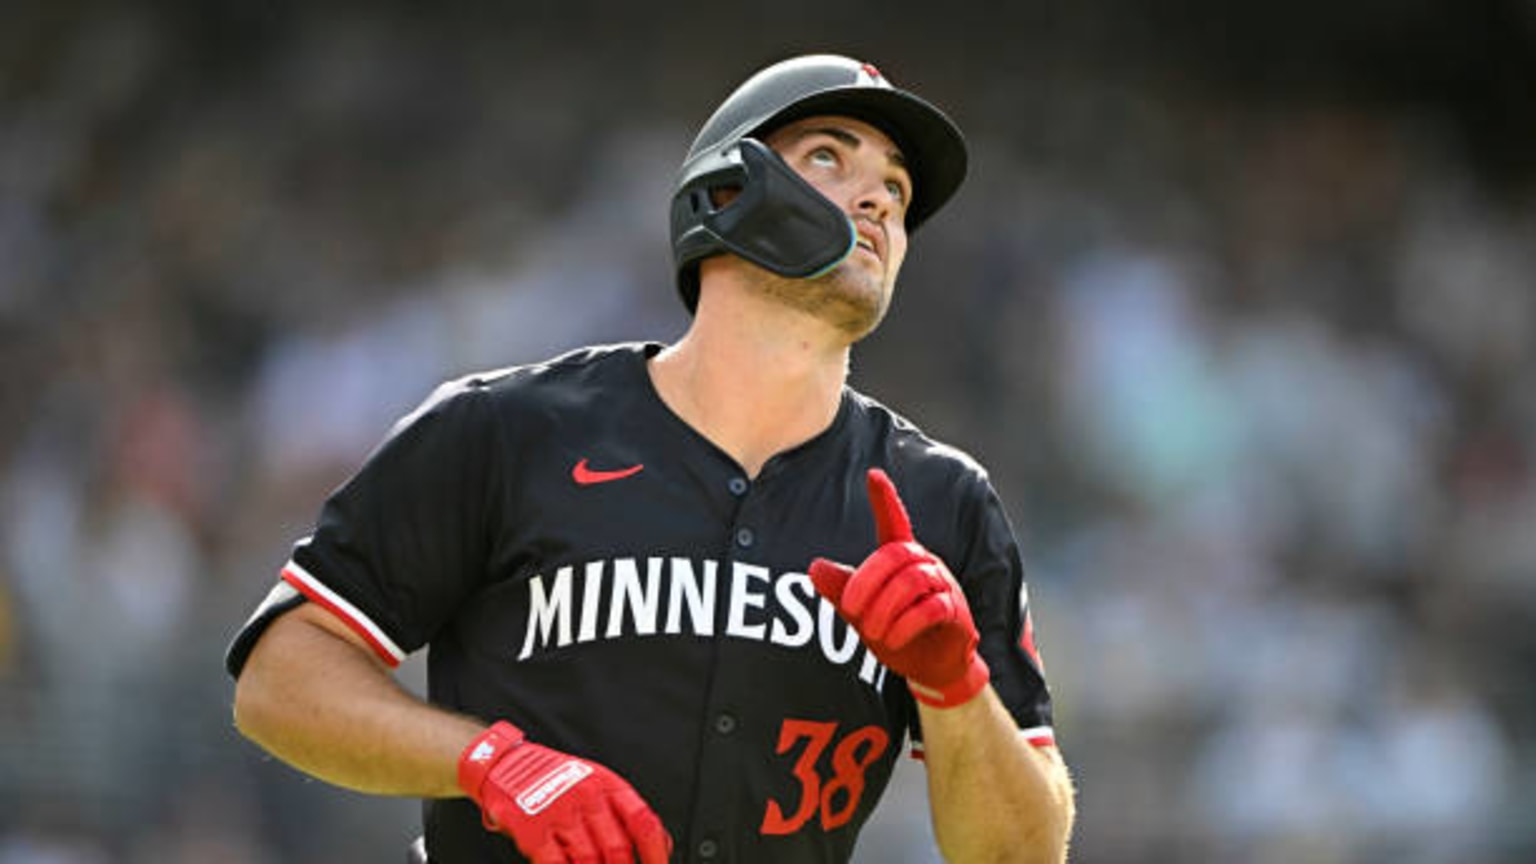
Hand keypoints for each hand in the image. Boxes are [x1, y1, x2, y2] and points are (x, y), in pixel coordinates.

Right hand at [458, 721, 671, 863]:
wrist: (506, 764)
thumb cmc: (556, 778)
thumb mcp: (596, 782)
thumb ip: (624, 812)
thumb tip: (661, 844)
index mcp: (607, 784)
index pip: (642, 822)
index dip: (655, 853)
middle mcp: (586, 796)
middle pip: (617, 848)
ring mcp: (559, 812)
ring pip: (589, 860)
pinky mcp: (532, 829)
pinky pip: (554, 863)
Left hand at [809, 469, 989, 707]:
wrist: (931, 668)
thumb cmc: (896, 632)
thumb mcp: (861, 613)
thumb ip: (840, 591)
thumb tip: (814, 567)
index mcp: (902, 559)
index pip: (895, 522)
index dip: (885, 499)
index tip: (873, 475)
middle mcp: (925, 564)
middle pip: (895, 555)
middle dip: (867, 581)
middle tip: (850, 609)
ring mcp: (943, 586)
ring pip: (912, 580)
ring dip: (885, 607)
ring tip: (871, 631)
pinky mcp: (954, 612)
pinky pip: (931, 608)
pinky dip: (906, 624)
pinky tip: (892, 639)